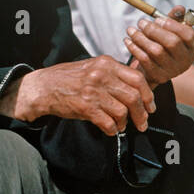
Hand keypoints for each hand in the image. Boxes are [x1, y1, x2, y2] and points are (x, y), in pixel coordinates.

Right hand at [6, 55, 154, 134]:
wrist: (43, 87)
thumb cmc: (69, 79)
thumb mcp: (93, 66)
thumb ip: (113, 73)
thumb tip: (138, 84)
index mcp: (106, 63)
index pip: (137, 78)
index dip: (148, 95)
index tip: (150, 107)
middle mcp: (101, 75)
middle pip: (133, 96)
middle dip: (142, 114)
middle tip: (143, 124)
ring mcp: (93, 91)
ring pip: (122, 111)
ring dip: (125, 123)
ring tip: (122, 126)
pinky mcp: (85, 107)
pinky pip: (108, 122)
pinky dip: (113, 130)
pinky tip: (111, 130)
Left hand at [124, 5, 193, 85]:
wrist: (157, 68)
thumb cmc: (165, 44)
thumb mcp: (172, 31)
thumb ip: (175, 19)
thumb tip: (180, 8)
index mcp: (193, 47)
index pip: (188, 35)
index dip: (172, 25)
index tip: (157, 18)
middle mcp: (186, 60)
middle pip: (172, 43)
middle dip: (154, 30)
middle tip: (141, 22)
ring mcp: (173, 70)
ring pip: (156, 51)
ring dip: (141, 38)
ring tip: (131, 30)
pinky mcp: (159, 76)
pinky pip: (145, 60)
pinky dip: (134, 48)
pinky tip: (128, 41)